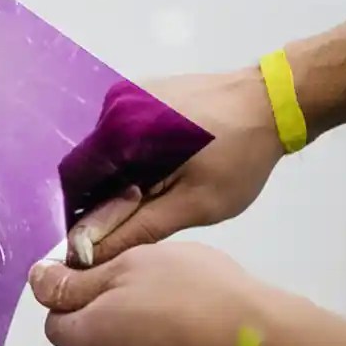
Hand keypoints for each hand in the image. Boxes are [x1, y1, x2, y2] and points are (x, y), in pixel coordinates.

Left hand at [28, 242, 307, 345]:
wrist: (261, 343)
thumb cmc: (193, 294)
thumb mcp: (128, 265)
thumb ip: (77, 279)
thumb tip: (38, 282)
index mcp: (88, 340)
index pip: (56, 322)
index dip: (73, 294)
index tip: (102, 273)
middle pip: (92, 341)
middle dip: (110, 313)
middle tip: (147, 283)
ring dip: (142, 333)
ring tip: (180, 305)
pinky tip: (199, 330)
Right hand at [62, 69, 283, 266]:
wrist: (272, 102)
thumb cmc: (240, 158)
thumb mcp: (193, 205)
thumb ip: (136, 230)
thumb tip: (87, 255)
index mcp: (119, 132)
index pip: (73, 181)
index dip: (81, 214)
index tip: (103, 238)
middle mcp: (113, 105)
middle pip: (88, 164)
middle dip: (105, 195)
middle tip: (140, 217)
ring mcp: (127, 93)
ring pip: (104, 150)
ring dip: (119, 175)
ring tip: (158, 190)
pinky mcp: (141, 89)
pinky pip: (121, 131)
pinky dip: (132, 154)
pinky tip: (165, 164)